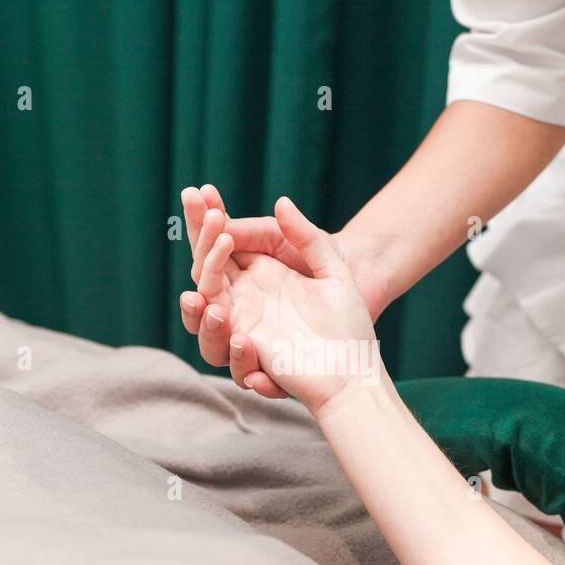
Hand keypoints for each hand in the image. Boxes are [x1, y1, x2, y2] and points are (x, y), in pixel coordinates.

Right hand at [194, 196, 378, 413]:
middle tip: (220, 237)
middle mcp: (241, 302)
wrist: (368, 312)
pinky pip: (244, 371)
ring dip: (204, 322)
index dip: (200, 222)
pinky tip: (247, 344)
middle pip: (203, 286)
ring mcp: (250, 334)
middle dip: (203, 260)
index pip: (211, 247)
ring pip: (210, 334)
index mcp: (247, 270)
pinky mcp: (266, 365)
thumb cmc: (342, 276)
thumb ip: (297, 231)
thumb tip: (280, 204)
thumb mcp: (320, 248)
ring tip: (215, 308)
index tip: (196, 192)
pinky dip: (242, 362)